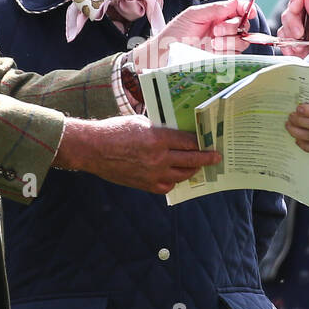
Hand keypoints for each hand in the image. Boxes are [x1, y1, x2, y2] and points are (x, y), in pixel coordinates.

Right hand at [53, 115, 221, 194]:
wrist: (92, 149)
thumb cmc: (114, 131)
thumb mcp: (140, 122)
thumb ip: (160, 129)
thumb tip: (176, 133)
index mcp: (158, 138)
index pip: (188, 142)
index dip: (201, 142)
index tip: (210, 142)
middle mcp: (158, 158)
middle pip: (191, 160)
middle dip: (206, 158)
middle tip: (215, 157)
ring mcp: (152, 174)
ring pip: (182, 175)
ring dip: (191, 170)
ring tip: (197, 166)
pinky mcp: (145, 185)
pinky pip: (167, 185)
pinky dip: (174, 180)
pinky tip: (175, 175)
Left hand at [131, 0, 248, 70]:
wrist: (164, 53)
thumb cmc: (175, 32)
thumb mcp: (194, 14)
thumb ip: (216, 8)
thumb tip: (235, 1)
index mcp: (218, 16)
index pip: (239, 10)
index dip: (247, 9)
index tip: (248, 11)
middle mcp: (223, 30)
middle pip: (244, 26)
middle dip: (233, 26)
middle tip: (216, 29)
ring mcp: (223, 45)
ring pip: (242, 41)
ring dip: (229, 40)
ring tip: (212, 42)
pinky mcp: (222, 59)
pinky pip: (235, 54)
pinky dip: (226, 51)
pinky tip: (213, 50)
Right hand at [275, 0, 308, 83]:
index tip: (297, 7)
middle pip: (292, 6)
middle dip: (293, 20)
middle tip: (299, 34)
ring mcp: (298, 27)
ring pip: (284, 20)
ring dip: (291, 34)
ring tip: (301, 46)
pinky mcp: (289, 39)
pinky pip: (281, 35)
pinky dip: (287, 44)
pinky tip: (296, 51)